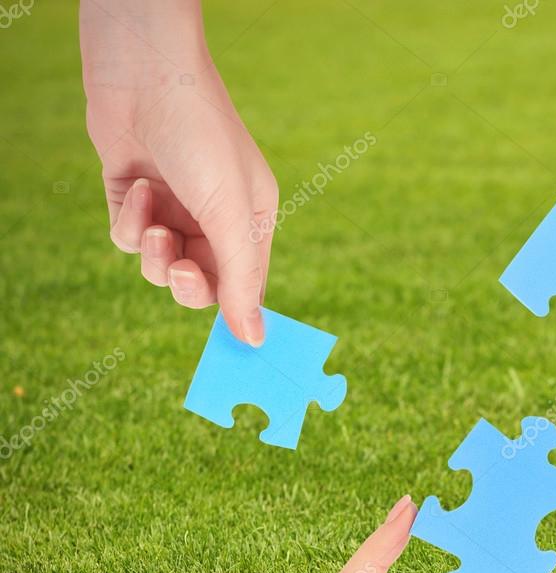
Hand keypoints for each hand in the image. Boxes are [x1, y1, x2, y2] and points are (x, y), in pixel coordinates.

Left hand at [80, 0, 277, 344]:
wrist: (145, 72)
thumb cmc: (203, 137)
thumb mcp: (231, 214)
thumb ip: (240, 280)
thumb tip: (254, 339)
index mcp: (253, 223)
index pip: (248, 287)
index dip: (237, 313)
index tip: (229, 346)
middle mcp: (214, 221)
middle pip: (201, 286)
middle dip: (187, 284)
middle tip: (180, 269)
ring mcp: (173, 211)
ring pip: (161, 268)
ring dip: (154, 254)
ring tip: (155, 223)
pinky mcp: (135, 200)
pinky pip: (130, 239)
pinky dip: (131, 223)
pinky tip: (138, 188)